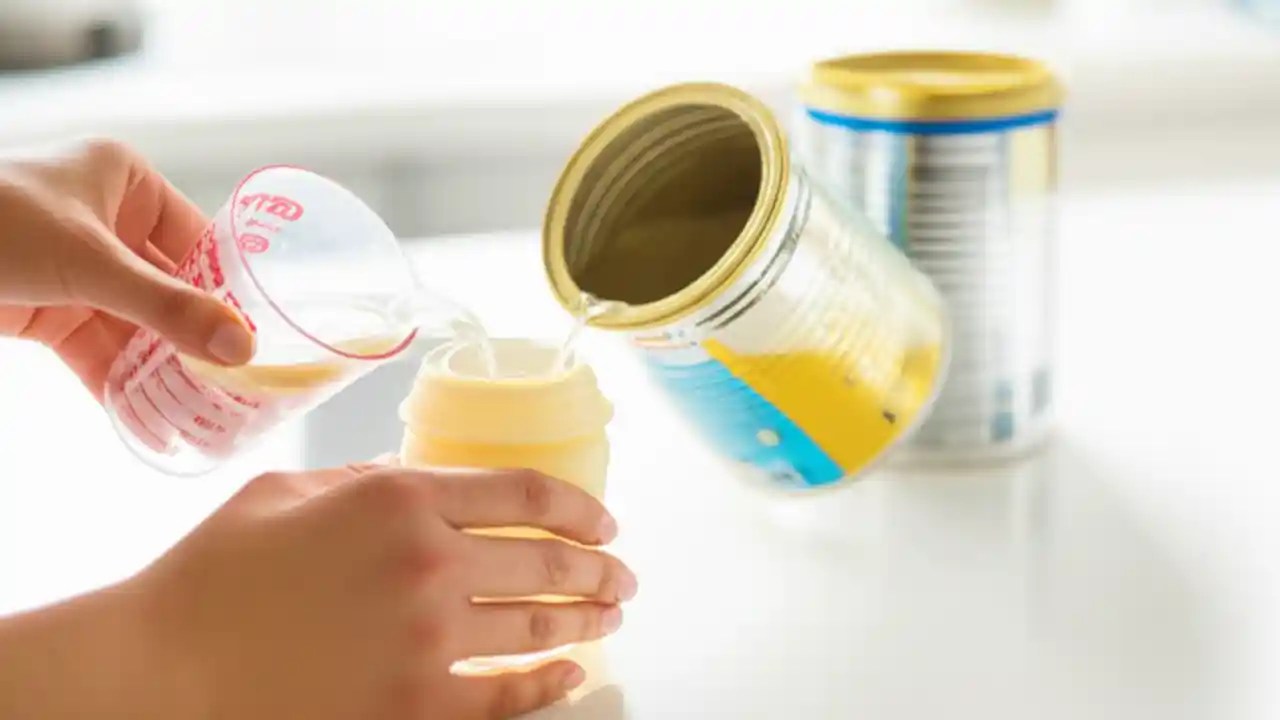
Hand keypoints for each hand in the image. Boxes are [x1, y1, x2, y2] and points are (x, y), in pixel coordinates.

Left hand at [0, 139, 254, 399]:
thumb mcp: (91, 264)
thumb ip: (167, 309)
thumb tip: (241, 347)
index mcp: (125, 180)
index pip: (200, 239)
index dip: (231, 290)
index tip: (264, 337)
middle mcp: (107, 220)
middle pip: (171, 290)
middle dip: (197, 341)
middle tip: (239, 387)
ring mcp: (77, 268)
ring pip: (136, 326)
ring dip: (161, 371)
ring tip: (201, 417)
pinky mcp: (47, 310)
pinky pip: (97, 350)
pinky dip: (119, 384)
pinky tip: (147, 421)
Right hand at [133, 464, 634, 719]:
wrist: (165, 666)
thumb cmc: (216, 572)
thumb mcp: (291, 491)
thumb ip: (367, 479)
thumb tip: (418, 476)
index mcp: (401, 498)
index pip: (524, 493)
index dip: (580, 507)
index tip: (603, 521)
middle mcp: (429, 563)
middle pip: (547, 560)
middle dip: (598, 567)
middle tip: (622, 575)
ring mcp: (427, 641)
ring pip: (539, 625)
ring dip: (588, 619)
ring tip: (611, 616)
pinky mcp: (415, 708)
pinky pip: (507, 697)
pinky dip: (551, 686)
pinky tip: (572, 675)